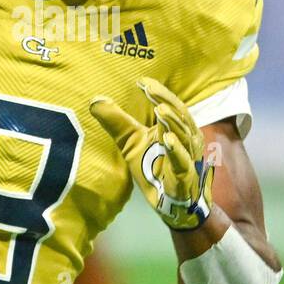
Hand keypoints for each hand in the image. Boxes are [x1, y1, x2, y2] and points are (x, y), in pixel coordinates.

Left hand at [90, 77, 211, 229]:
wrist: (170, 201)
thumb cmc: (153, 167)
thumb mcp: (130, 142)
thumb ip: (116, 122)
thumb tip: (95, 100)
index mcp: (175, 127)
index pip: (170, 104)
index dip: (159, 92)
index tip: (142, 81)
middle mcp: (186, 138)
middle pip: (179, 115)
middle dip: (165, 100)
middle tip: (150, 89)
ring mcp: (188, 157)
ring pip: (183, 135)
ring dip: (172, 121)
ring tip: (160, 109)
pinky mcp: (184, 175)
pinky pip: (182, 161)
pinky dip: (176, 150)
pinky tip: (166, 139)